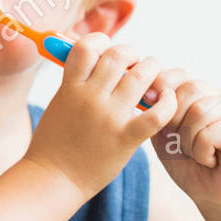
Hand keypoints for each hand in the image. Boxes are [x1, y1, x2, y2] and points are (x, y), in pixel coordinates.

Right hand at [23, 32, 178, 197]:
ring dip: (153, 70)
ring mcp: (109, 117)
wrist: (52, 179)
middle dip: (133, 53)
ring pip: (142, 76)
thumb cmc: (53, 144)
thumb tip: (89, 59)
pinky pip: (157, 113)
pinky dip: (167, 102)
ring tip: (154, 78)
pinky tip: (166, 99)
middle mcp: (89, 97)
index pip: (87, 47)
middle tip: (137, 63)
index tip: (107, 50)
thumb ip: (73, 83)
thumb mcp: (57, 105)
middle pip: (119, 56)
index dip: (101, 41)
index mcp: (69, 87)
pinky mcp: (125, 138)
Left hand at [147, 69, 220, 208]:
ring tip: (197, 152)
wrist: (211, 192)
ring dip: (189, 141)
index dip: (162, 92)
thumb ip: (154, 111)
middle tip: (182, 143)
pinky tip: (210, 159)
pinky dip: (202, 152)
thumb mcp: (161, 133)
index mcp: (196, 93)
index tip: (157, 116)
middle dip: (174, 122)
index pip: (176, 74)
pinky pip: (210, 134)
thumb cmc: (186, 162)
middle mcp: (216, 96)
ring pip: (199, 113)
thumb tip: (147, 91)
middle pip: (187, 91)